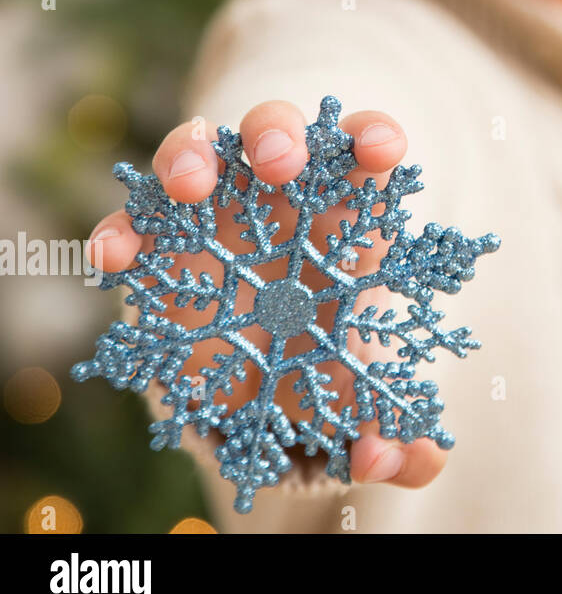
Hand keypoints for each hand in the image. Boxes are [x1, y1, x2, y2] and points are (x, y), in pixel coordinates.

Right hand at [85, 99, 448, 490]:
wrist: (255, 360)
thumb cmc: (322, 350)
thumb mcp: (358, 392)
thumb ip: (390, 426)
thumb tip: (413, 461)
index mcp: (345, 210)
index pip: (365, 152)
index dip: (374, 139)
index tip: (381, 151)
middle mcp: (278, 193)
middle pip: (279, 132)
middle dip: (281, 134)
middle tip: (282, 163)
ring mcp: (212, 207)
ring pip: (197, 149)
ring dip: (192, 154)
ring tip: (190, 185)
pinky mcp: (155, 242)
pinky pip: (131, 223)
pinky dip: (120, 230)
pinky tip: (115, 259)